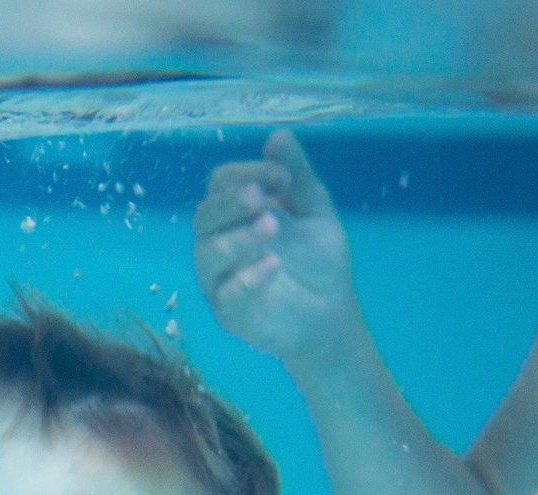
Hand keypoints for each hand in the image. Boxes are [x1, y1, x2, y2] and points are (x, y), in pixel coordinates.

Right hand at [193, 131, 357, 366]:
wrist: (332, 315)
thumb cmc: (319, 263)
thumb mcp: (314, 210)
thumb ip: (297, 177)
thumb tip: (278, 136)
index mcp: (236, 217)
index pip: (220, 186)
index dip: (245, 174)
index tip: (281, 177)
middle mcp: (219, 246)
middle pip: (204, 217)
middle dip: (232, 203)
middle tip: (262, 197)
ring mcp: (221, 281)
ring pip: (208, 253)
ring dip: (237, 236)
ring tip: (272, 227)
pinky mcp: (229, 314)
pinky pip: (226, 292)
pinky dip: (248, 276)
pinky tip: (274, 264)